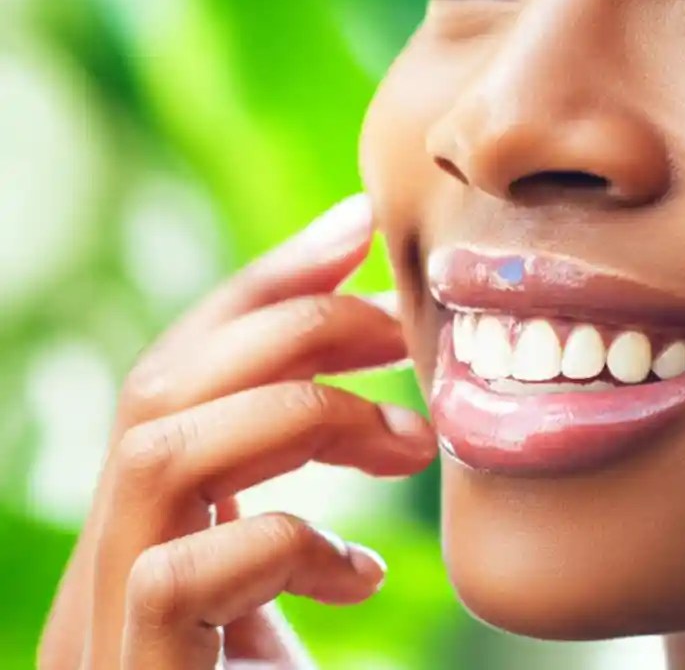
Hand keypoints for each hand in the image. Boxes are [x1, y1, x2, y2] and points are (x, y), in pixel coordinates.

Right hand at [38, 194, 435, 668]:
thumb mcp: (276, 598)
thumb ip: (301, 517)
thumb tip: (404, 420)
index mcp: (147, 526)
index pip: (188, 366)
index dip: (267, 283)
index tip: (359, 226)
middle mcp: (111, 560)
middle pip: (166, 383)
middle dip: (291, 327)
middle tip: (403, 325)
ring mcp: (110, 625)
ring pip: (159, 451)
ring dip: (298, 414)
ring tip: (407, 443)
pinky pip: (189, 580)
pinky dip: (288, 545)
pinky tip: (357, 576)